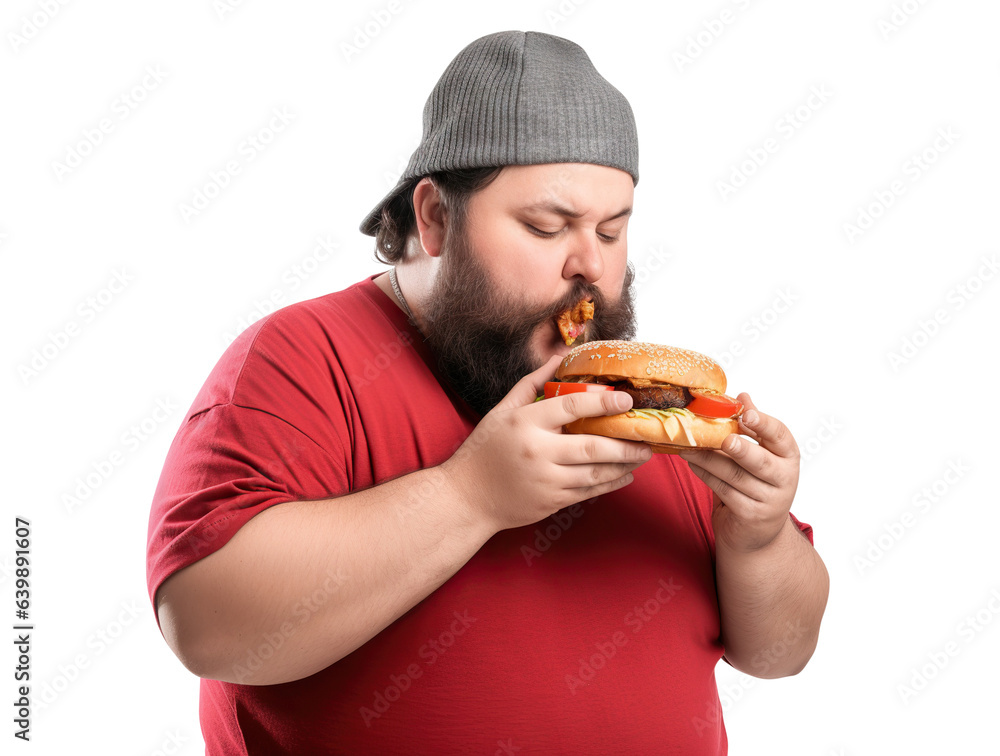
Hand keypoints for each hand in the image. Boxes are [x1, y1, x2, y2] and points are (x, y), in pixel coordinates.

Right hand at [442, 354, 652, 533]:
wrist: (468, 497)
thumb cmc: (485, 449)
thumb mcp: (503, 410)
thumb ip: (533, 383)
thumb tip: (561, 357)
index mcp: (525, 423)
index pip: (570, 407)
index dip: (602, 402)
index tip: (626, 400)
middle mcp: (537, 452)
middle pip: (592, 446)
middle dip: (625, 443)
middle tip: (646, 437)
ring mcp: (546, 480)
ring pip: (595, 473)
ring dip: (624, 464)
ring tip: (642, 455)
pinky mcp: (551, 501)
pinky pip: (588, 492)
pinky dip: (610, 484)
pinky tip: (624, 475)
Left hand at [679, 393, 798, 551]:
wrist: (756, 534)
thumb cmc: (756, 484)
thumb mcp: (760, 454)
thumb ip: (752, 428)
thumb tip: (743, 396)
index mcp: (788, 456)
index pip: (780, 436)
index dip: (763, 424)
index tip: (746, 414)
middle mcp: (785, 479)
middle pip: (761, 461)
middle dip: (741, 448)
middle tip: (723, 438)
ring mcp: (770, 501)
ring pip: (735, 475)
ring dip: (708, 459)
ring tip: (688, 447)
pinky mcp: (751, 516)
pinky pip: (723, 491)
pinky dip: (705, 475)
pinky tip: (691, 463)